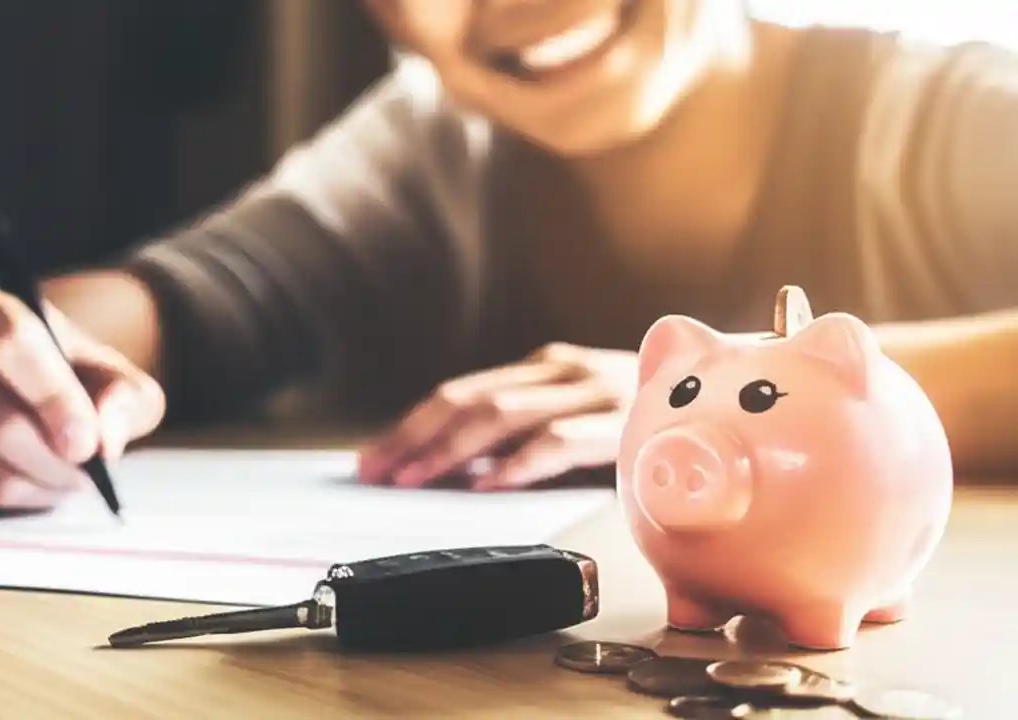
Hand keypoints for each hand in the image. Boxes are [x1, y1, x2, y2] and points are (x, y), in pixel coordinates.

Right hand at [0, 285, 165, 509]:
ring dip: (41, 485)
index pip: (9, 341)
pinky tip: (36, 481)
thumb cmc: (71, 377)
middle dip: (56, 459)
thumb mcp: (114, 376)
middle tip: (90, 472)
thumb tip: (106, 439)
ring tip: (73, 479)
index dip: (53, 396)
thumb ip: (125, 398)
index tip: (87, 443)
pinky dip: (15, 500)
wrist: (23, 391)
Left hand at [356, 343, 637, 489]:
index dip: (409, 427)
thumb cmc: (648, 411)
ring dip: (451, 452)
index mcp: (543, 369)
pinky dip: (519, 462)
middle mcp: (561, 371)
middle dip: (416, 440)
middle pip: (470, 402)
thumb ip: (529, 433)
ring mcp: (593, 391)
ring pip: (504, 417)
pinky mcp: (624, 419)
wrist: (737, 384)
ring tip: (416, 480)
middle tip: (379, 475)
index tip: (371, 461)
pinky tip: (489, 484)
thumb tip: (460, 469)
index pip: (459, 394)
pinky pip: (563, 440)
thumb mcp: (581, 413)